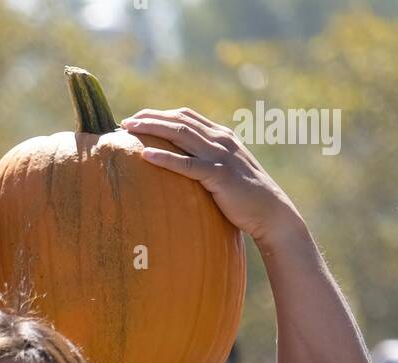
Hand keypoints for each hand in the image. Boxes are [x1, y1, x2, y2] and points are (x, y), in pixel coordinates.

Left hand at [119, 108, 303, 248]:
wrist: (271, 213)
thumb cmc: (246, 199)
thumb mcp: (225, 174)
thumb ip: (208, 165)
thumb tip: (185, 171)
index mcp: (221, 137)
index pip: (187, 117)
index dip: (161, 114)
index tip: (139, 118)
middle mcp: (220, 140)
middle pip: (179, 120)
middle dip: (150, 118)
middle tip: (125, 121)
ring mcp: (220, 156)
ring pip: (180, 135)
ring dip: (152, 130)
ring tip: (130, 131)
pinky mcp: (218, 176)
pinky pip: (187, 164)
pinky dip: (165, 158)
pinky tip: (145, 155)